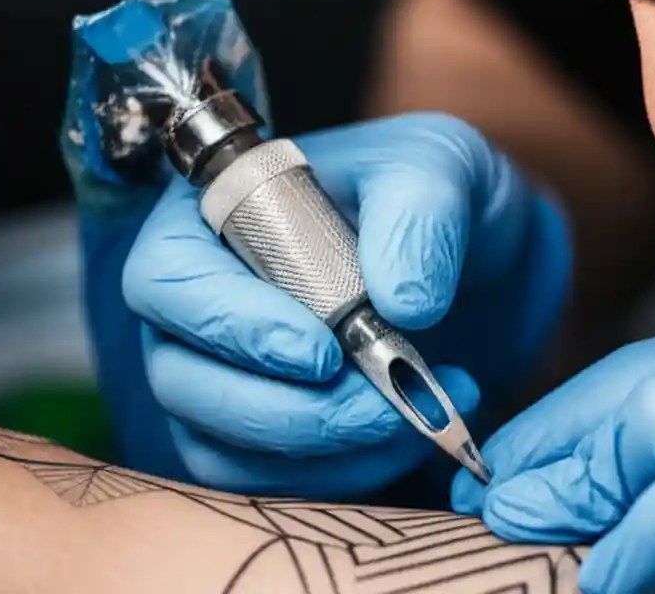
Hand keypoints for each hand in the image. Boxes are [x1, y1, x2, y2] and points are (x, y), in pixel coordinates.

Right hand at [121, 112, 570, 498]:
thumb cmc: (438, 200)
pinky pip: (267, 484)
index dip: (231, 326)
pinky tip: (408, 440)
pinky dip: (339, 476)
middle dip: (289, 409)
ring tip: (421, 416)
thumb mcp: (444, 170)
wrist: (484, 265)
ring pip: (220, 445)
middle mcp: (198, 303)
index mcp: (214, 215)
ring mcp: (219, 376)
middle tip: (389, 405)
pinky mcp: (261, 437)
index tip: (322, 354)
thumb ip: (421, 216)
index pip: (170, 278)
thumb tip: (400, 301)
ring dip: (323, 450)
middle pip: (183, 378)